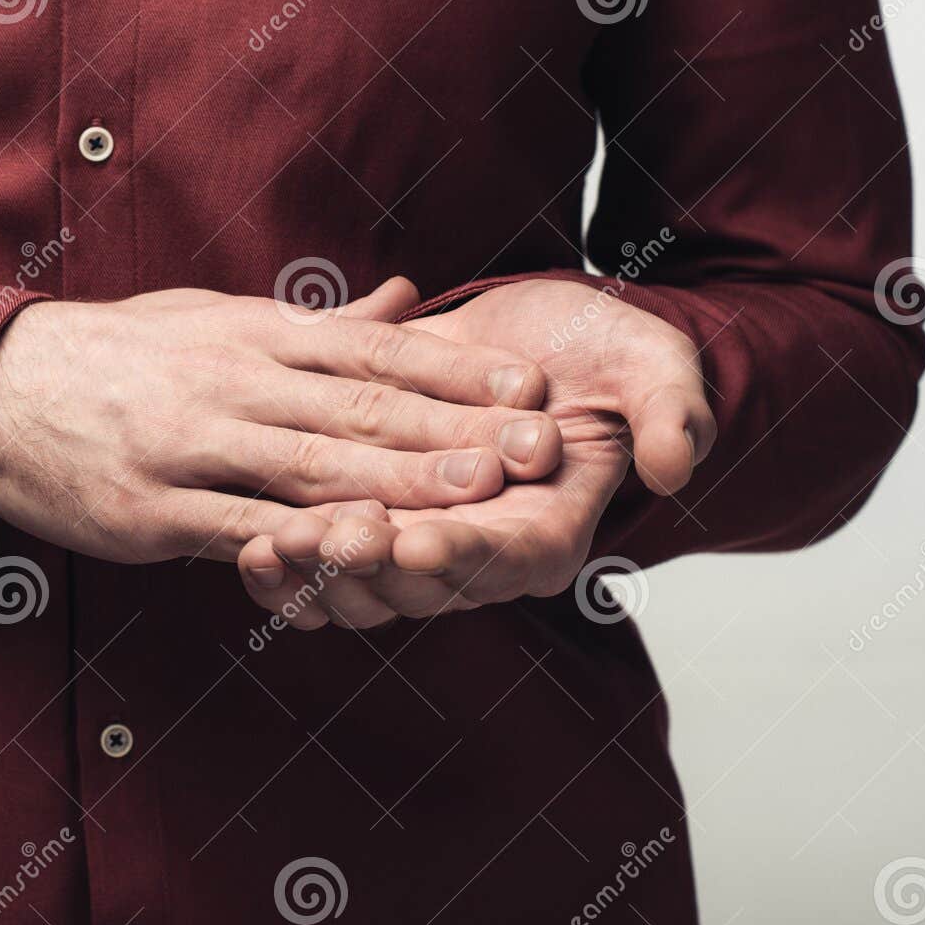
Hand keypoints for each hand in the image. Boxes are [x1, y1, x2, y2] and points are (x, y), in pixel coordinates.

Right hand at [0, 278, 564, 562]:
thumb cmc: (117, 354)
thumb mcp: (214, 317)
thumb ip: (317, 321)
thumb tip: (407, 296)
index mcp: (251, 333)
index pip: (372, 348)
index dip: (456, 368)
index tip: (529, 386)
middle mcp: (229, 382)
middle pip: (357, 405)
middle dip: (453, 427)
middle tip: (534, 445)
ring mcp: (189, 446)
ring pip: (308, 466)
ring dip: (399, 481)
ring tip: (477, 494)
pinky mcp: (151, 510)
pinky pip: (236, 528)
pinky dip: (297, 541)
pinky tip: (355, 551)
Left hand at [235, 277, 716, 624]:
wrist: (524, 336)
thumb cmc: (597, 351)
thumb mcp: (649, 362)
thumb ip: (669, 410)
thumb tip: (675, 464)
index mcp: (548, 532)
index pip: (507, 561)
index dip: (461, 557)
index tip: (419, 542)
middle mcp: (479, 557)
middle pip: (422, 588)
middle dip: (371, 569)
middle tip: (327, 539)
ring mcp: (417, 548)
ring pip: (363, 589)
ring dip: (318, 574)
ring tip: (275, 542)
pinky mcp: (366, 527)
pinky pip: (322, 571)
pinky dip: (287, 570)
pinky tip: (249, 547)